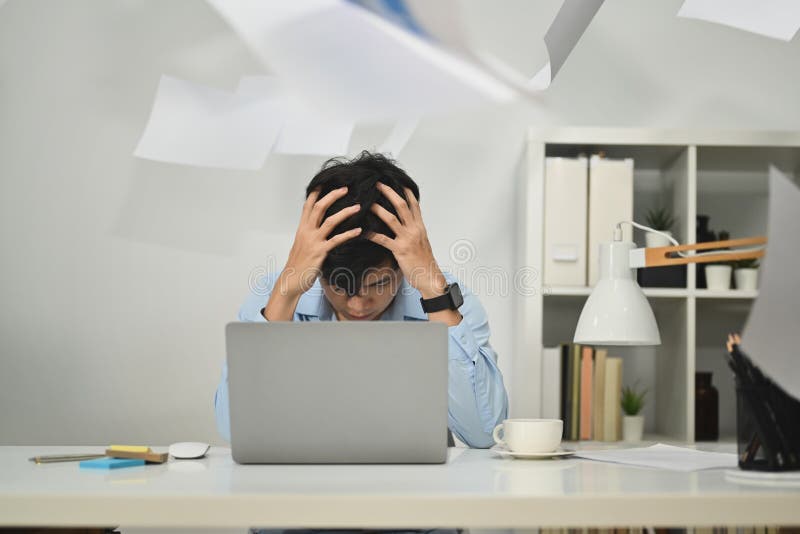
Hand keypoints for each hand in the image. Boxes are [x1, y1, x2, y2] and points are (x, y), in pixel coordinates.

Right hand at [278, 186, 361, 297]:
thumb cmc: (298, 265)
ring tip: (357, 207)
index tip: (323, 183)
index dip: (315, 193)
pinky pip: (336, 240)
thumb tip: (318, 228)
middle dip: (332, 196)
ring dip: (345, 212)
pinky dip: (349, 234)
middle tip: (345, 189)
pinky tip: (359, 231)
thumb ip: (309, 235)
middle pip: (319, 208)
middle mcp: (306, 232)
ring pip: (329, 221)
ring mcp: (313, 241)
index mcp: (301, 229)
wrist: (291, 281)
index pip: (308, 206)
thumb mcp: (301, 245)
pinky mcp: (320, 252)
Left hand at [366, 182, 446, 299]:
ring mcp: (407, 239)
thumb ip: (414, 232)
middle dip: (390, 193)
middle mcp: (414, 230)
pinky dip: (372, 235)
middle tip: (378, 184)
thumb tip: (407, 224)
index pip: (414, 204)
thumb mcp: (422, 243)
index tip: (398, 181)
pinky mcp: (400, 250)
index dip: (406, 192)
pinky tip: (362, 232)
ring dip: (378, 209)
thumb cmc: (425, 262)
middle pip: (402, 206)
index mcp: (420, 227)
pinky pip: (384, 240)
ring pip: (391, 219)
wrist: (430, 277)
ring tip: (367, 203)